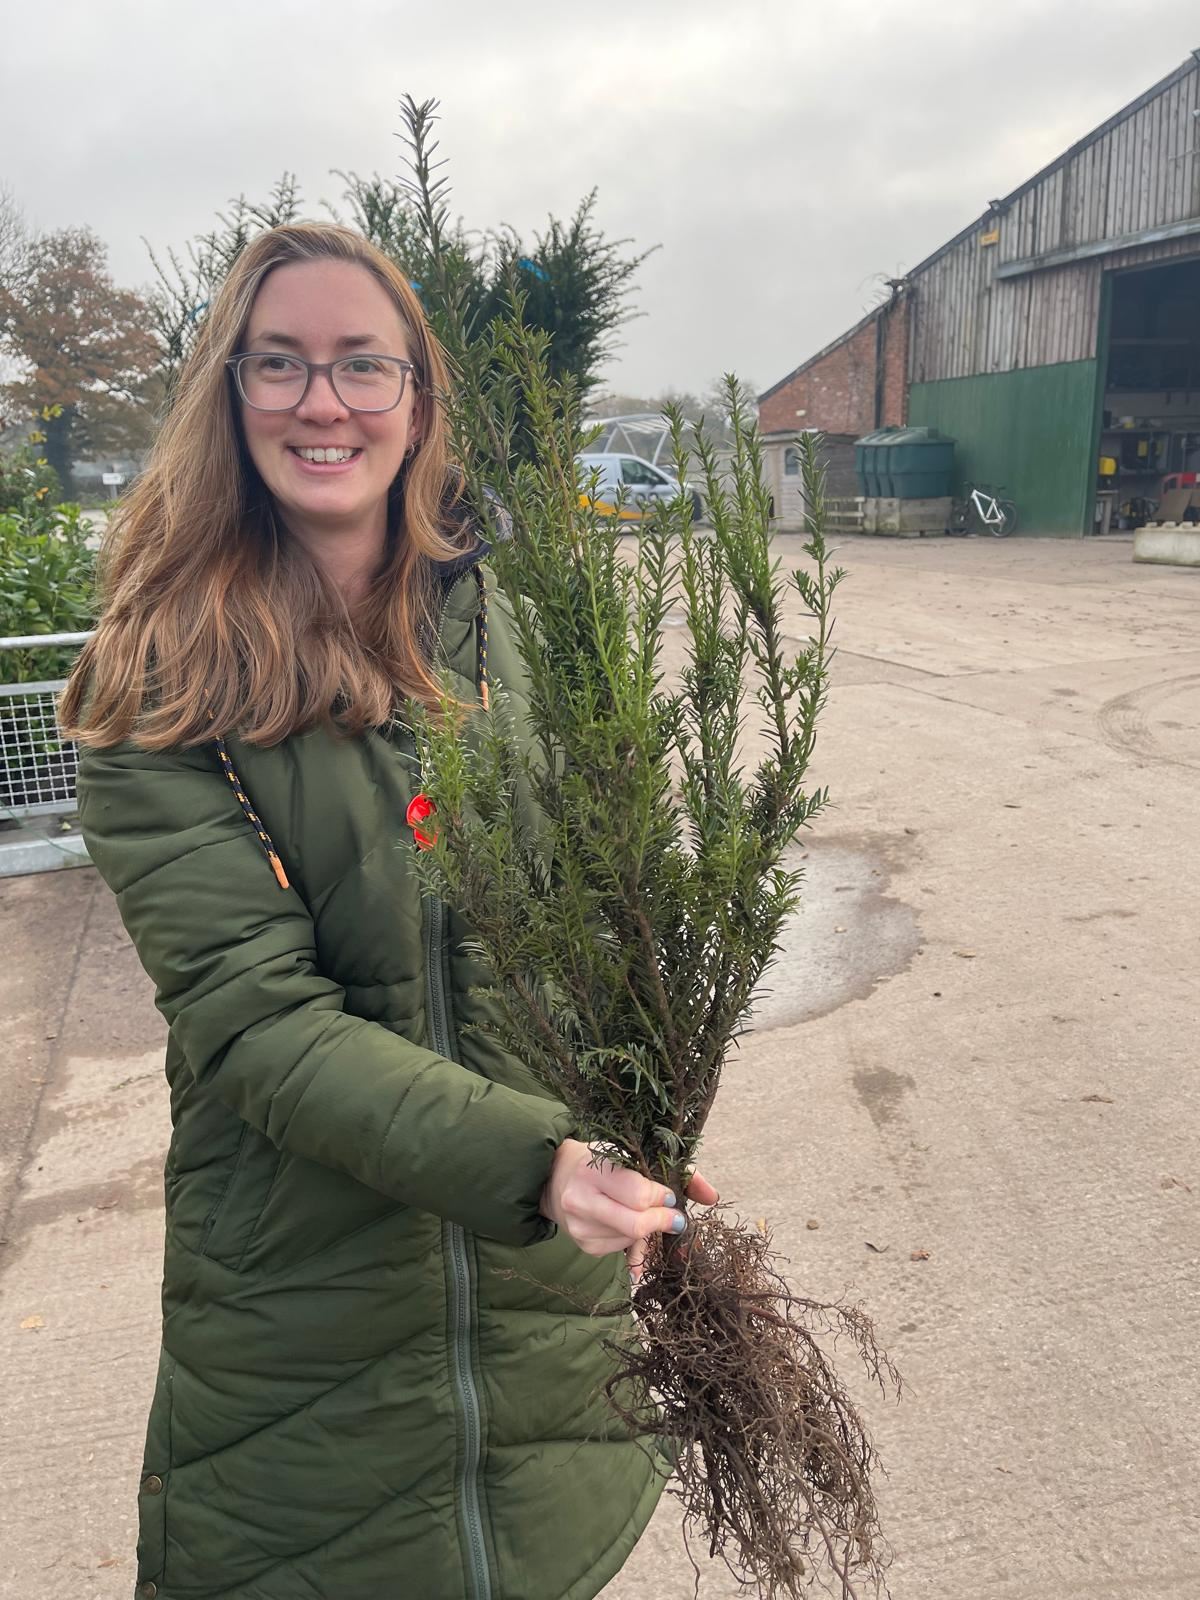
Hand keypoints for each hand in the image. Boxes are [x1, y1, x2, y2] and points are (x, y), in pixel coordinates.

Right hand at [539, 1139, 717, 1280]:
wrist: (558, 1176)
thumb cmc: (603, 1161)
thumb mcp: (632, 1154)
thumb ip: (676, 1172)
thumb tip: (712, 1197)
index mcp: (593, 1169)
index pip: (638, 1193)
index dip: (662, 1198)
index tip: (670, 1196)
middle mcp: (580, 1199)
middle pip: (635, 1224)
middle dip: (662, 1221)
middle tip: (674, 1218)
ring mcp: (579, 1226)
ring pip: (630, 1239)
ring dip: (648, 1231)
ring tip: (645, 1214)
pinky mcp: (584, 1245)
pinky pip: (621, 1250)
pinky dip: (633, 1240)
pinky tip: (629, 1226)